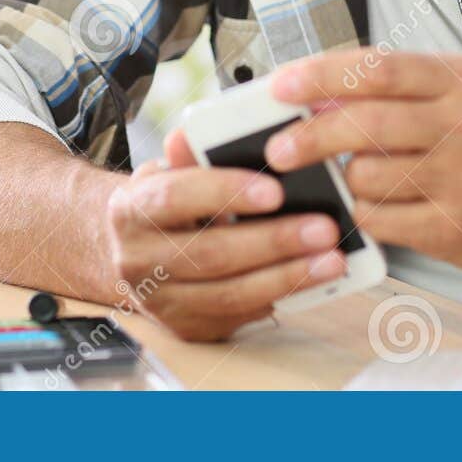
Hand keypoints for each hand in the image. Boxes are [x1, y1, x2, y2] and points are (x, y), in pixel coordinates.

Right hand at [101, 131, 345, 340]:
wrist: (133, 253)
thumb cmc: (164, 204)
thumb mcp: (168, 171)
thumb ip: (190, 153)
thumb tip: (194, 134)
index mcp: (130, 211)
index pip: (175, 198)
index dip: (225, 192)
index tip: (276, 190)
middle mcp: (137, 261)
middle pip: (210, 254)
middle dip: (274, 241)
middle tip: (324, 228)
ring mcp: (161, 302)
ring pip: (229, 293)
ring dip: (287, 277)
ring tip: (331, 260)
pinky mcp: (186, 328)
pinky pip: (238, 316)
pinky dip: (279, 296)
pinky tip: (310, 279)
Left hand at [265, 48, 461, 270]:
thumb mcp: (449, 92)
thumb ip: (388, 87)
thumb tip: (308, 94)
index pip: (380, 70)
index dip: (321, 76)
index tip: (279, 88)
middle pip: (367, 125)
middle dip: (311, 136)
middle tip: (278, 150)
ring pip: (367, 176)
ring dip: (348, 177)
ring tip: (364, 174)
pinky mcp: (455, 229)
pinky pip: (378, 218)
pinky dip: (366, 211)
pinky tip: (383, 204)